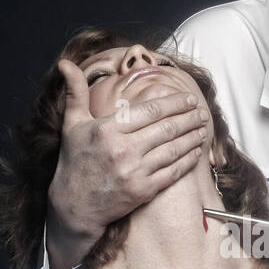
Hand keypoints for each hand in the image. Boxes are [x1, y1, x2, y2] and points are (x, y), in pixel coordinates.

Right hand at [48, 60, 209, 239]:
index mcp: (108, 129)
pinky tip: (196, 152)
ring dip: (192, 137)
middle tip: (201, 112)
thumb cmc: (74, 161)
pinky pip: (172, 172)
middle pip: (166, 128)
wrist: (74, 205)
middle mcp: (122, 149)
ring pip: (173, 149)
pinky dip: (187, 160)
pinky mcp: (143, 191)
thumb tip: (65, 63)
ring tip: (203, 129)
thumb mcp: (71, 124)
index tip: (188, 99)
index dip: (174, 103)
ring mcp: (134, 172)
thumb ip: (74, 92)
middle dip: (189, 119)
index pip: (151, 110)